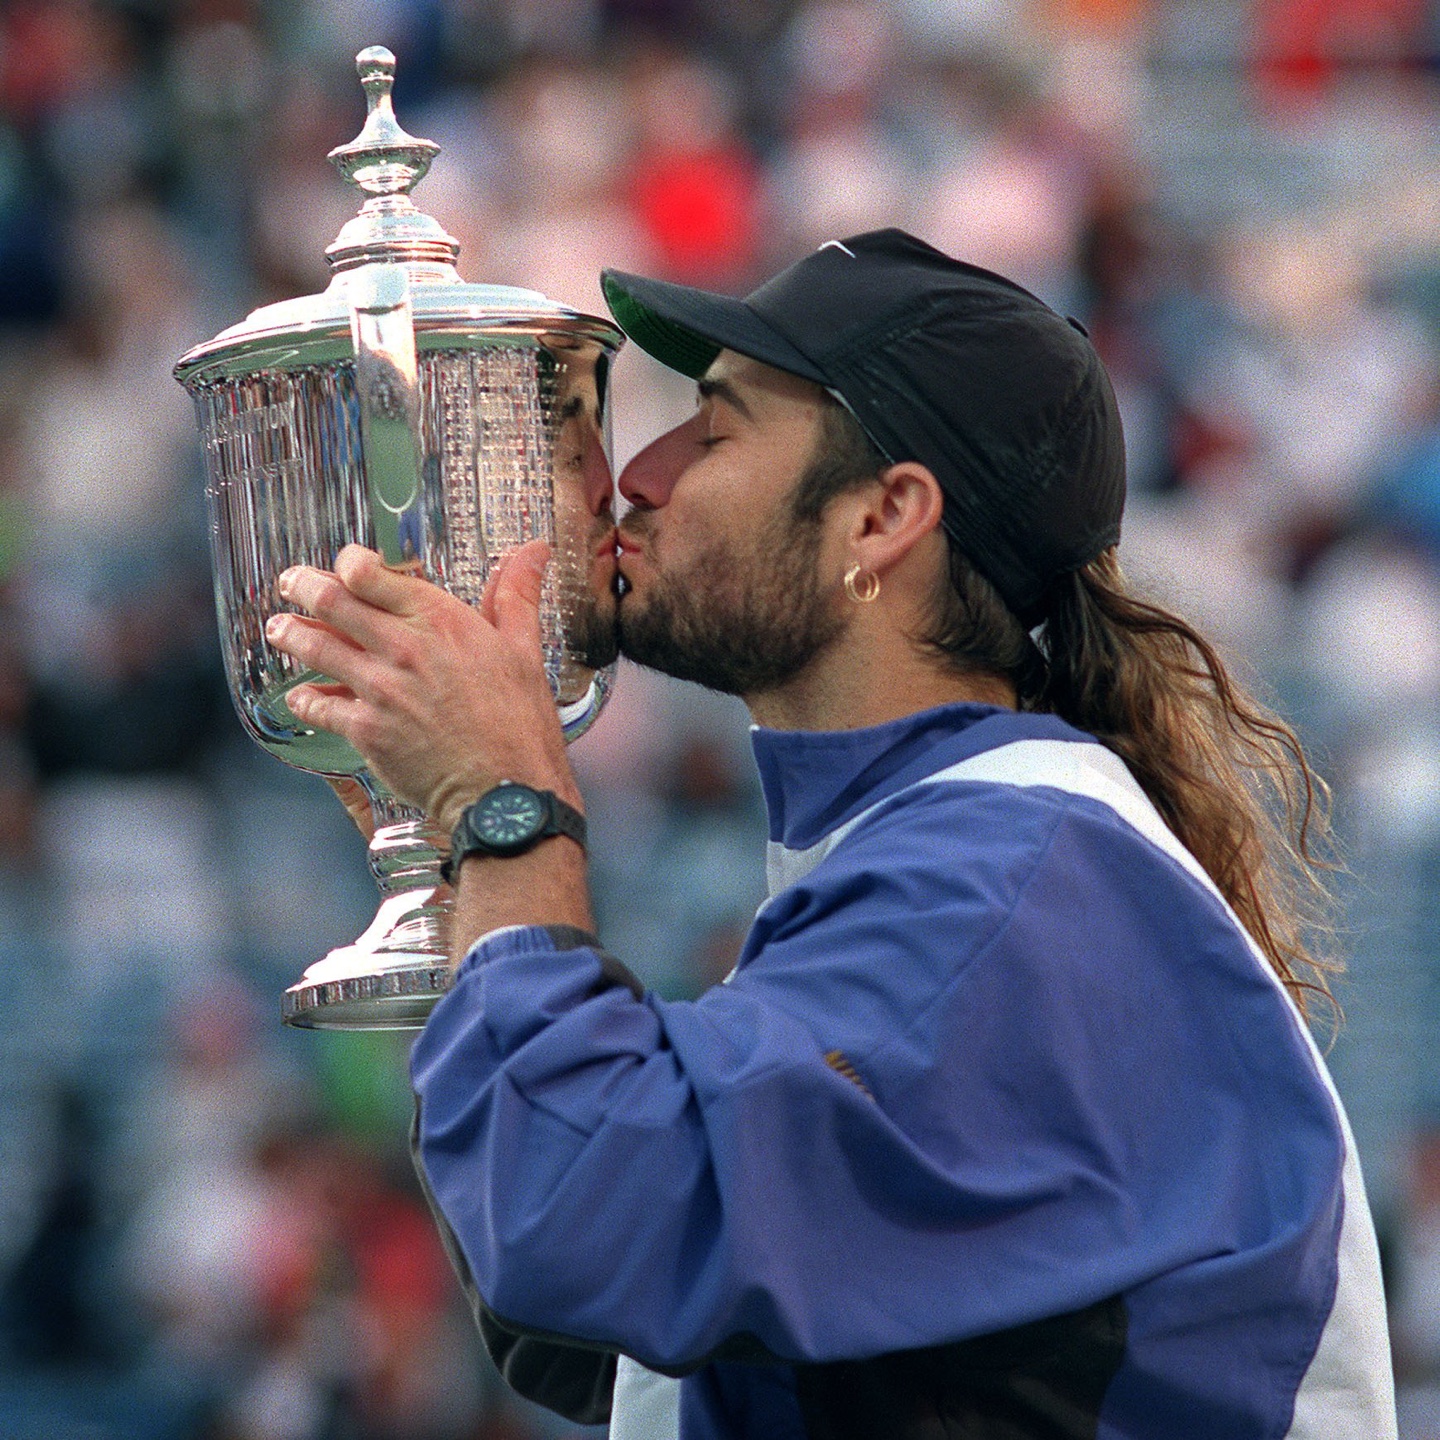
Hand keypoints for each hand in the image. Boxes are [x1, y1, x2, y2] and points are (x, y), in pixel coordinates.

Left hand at [263, 541, 578, 835]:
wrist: (505, 789)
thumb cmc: (520, 723)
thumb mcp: (524, 649)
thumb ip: (516, 595)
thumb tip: (534, 551)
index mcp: (441, 620)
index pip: (369, 573)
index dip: (348, 562)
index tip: (345, 566)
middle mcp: (403, 648)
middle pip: (330, 601)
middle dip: (302, 587)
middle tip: (292, 585)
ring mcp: (379, 689)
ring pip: (314, 647)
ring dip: (290, 634)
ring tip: (280, 629)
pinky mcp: (365, 730)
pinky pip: (317, 706)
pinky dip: (304, 698)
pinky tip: (302, 696)